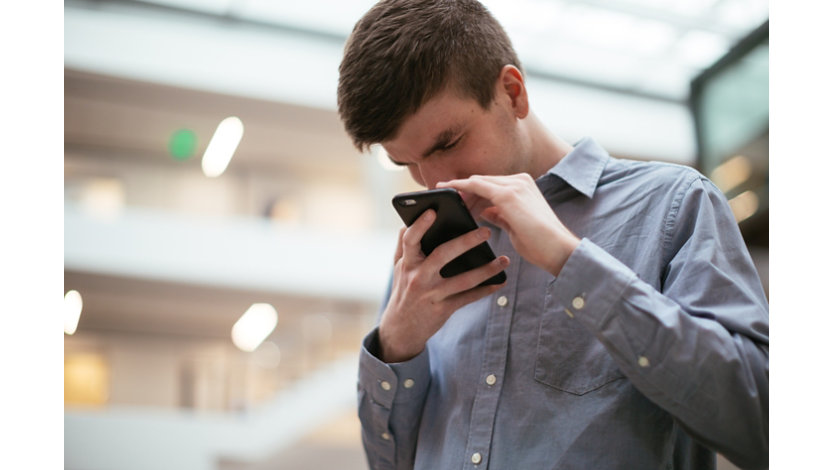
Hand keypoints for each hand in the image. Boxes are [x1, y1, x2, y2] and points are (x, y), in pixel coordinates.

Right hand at [379, 209, 508, 362]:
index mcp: (407, 263)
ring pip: (462, 280)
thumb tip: (406, 223)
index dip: (420, 225)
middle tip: (486, 231)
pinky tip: (499, 282)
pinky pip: (467, 298)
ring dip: (486, 270)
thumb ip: (402, 246)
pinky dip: (484, 290)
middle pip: (442, 255)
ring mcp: (431, 294)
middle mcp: (418, 277)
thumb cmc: (403, 292)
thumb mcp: (398, 269)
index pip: (411, 240)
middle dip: (465, 242)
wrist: (401, 329)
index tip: (433, 211)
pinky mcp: (442, 309)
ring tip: (503, 260)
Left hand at [437, 173, 579, 275]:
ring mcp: (514, 185)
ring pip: (478, 182)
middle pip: (483, 181)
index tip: (455, 195)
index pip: (491, 185)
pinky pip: (477, 186)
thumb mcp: (515, 225)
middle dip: (463, 190)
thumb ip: (500, 215)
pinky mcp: (508, 194)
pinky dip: (461, 187)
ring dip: (460, 189)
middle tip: (445, 197)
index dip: (472, 190)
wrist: (558, 249)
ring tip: (443, 196)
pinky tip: (449, 192)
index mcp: (524, 187)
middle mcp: (520, 181)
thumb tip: (485, 211)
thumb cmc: (540, 243)